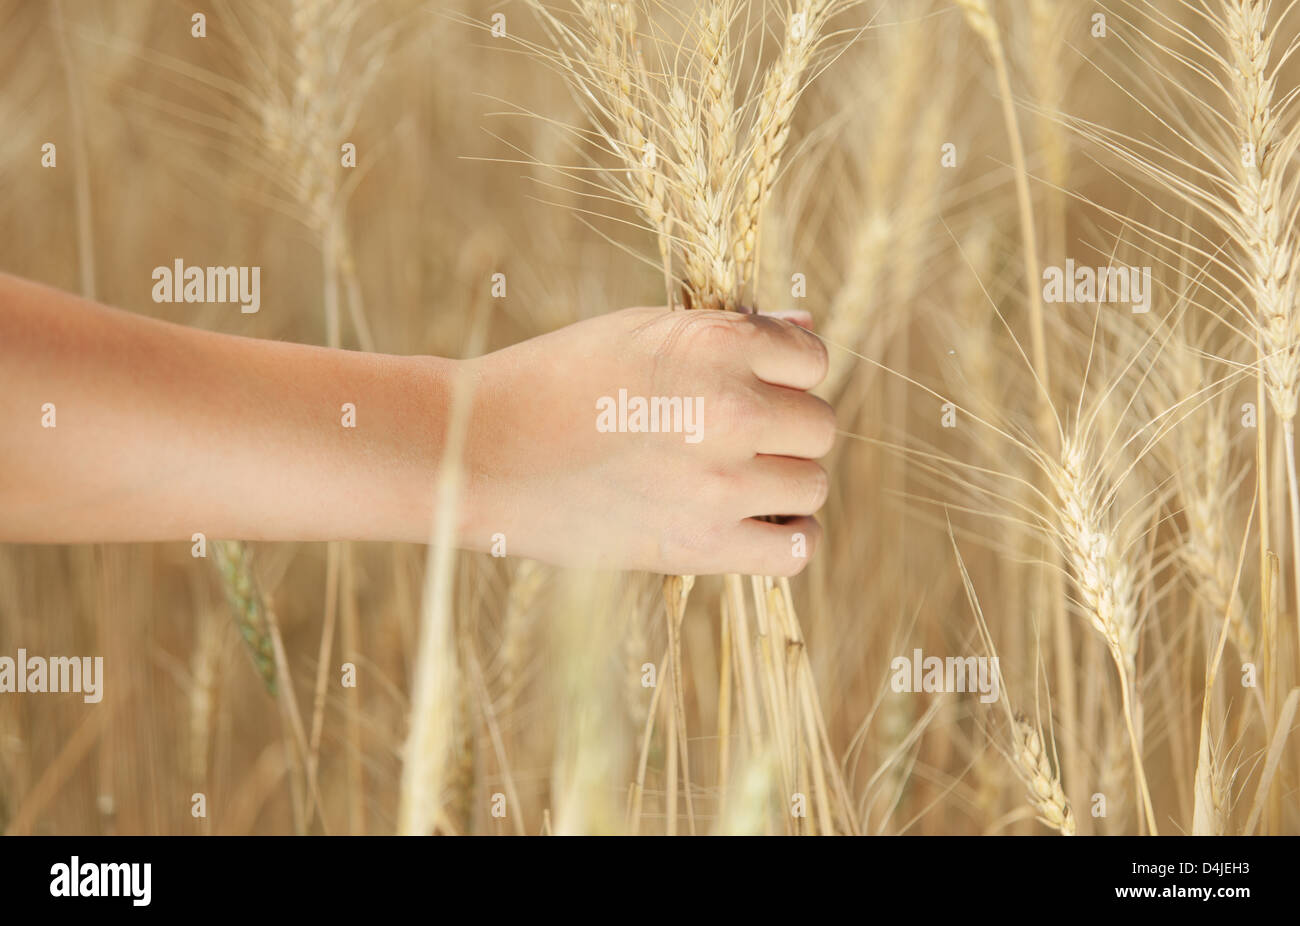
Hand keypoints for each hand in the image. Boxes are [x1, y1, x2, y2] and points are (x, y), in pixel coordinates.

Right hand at [460, 306, 834, 574]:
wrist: (483, 452)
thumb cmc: (556, 380)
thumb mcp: (641, 331)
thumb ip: (730, 334)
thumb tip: (805, 334)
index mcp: (716, 344)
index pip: (813, 360)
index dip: (785, 375)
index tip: (752, 388)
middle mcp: (731, 410)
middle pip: (819, 427)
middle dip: (786, 431)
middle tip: (735, 439)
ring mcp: (720, 483)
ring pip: (813, 487)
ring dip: (785, 485)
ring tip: (738, 483)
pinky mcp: (701, 545)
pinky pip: (794, 549)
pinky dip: (788, 539)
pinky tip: (757, 526)